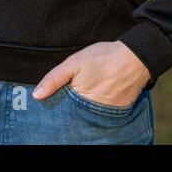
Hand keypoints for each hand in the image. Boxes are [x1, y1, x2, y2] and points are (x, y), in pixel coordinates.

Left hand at [32, 40, 150, 106]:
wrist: (135, 57)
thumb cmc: (103, 57)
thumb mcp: (74, 63)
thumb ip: (54, 79)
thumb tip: (36, 95)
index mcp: (80, 101)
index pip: (63, 112)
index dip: (57, 107)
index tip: (56, 100)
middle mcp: (94, 112)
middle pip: (76, 114)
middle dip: (71, 109)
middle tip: (75, 93)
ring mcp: (107, 113)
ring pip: (90, 114)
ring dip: (85, 108)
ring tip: (86, 94)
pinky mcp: (119, 111)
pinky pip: (104, 113)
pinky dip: (99, 107)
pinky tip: (98, 95)